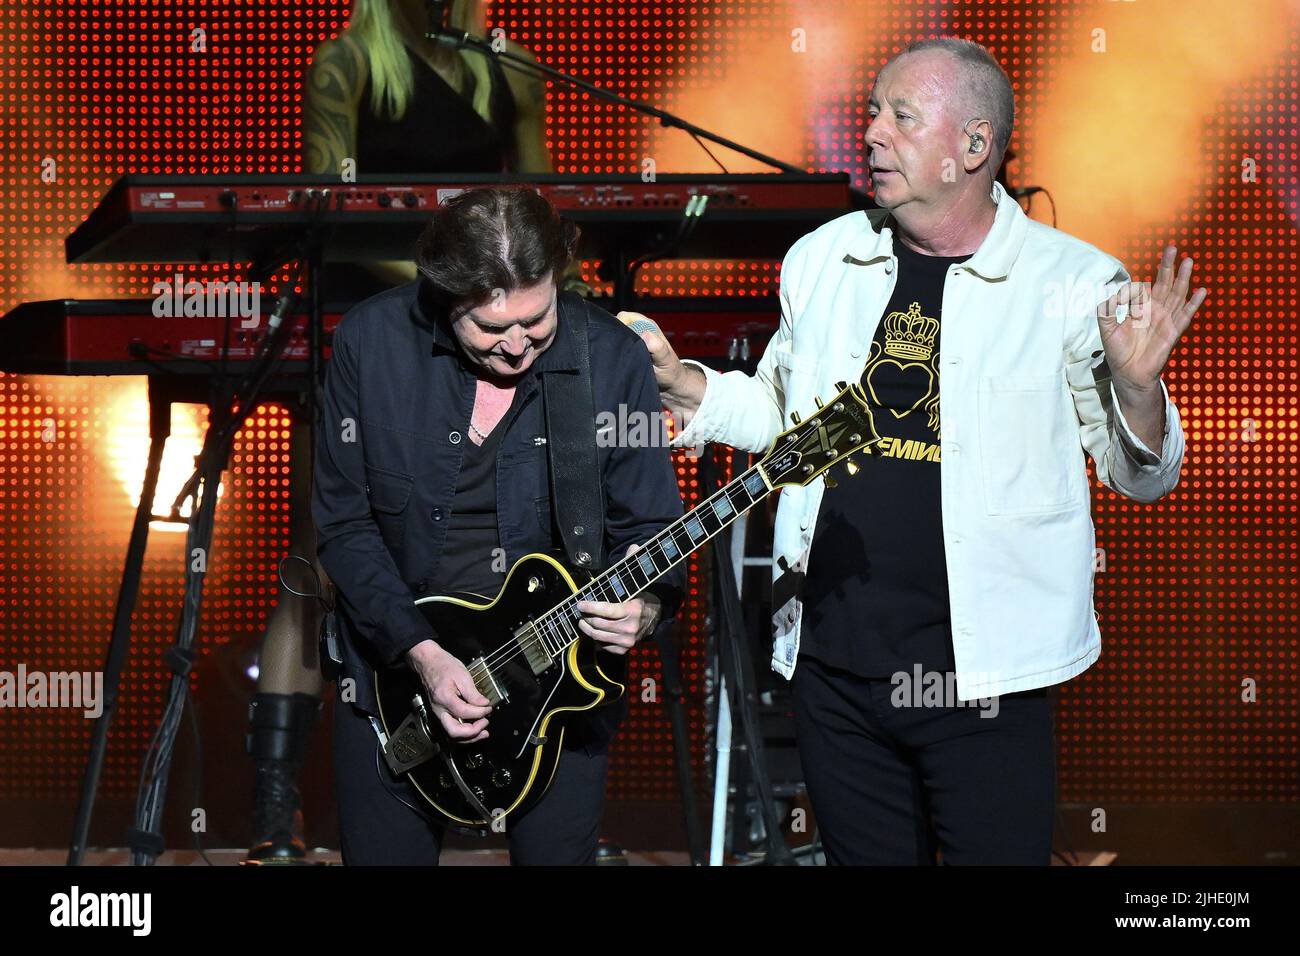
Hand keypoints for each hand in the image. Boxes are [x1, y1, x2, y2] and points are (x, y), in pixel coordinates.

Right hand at [405, 639, 491, 741]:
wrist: (428, 663)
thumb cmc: (443, 666)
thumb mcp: (462, 675)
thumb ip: (473, 693)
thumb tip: (484, 704)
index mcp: (444, 698)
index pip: (464, 712)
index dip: (479, 712)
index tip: (489, 708)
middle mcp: (439, 709)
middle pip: (454, 731)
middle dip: (472, 732)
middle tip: (485, 723)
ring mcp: (439, 713)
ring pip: (452, 734)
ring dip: (469, 737)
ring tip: (483, 732)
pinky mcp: (441, 714)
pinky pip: (452, 728)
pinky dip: (464, 733)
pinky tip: (474, 730)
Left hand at [575, 545, 662, 654]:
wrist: (655, 618)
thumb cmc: (641, 598)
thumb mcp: (638, 583)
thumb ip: (633, 564)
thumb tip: (634, 546)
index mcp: (633, 610)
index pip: (607, 610)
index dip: (591, 606)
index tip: (580, 603)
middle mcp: (630, 628)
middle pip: (599, 624)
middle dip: (586, 617)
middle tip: (580, 611)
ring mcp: (628, 641)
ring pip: (599, 636)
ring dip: (587, 629)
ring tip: (582, 621)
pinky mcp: (624, 649)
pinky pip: (604, 646)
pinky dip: (597, 640)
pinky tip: (594, 632)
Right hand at [617, 311, 705, 420]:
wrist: (670, 387)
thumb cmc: (671, 371)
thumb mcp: (666, 359)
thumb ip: (658, 348)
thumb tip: (645, 335)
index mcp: (646, 325)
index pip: (625, 317)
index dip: (619, 325)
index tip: (620, 340)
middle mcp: (637, 330)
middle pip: (616, 326)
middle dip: (614, 336)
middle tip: (618, 352)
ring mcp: (632, 341)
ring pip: (614, 338)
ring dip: (614, 347)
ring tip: (618, 359)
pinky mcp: (628, 352)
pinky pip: (616, 349)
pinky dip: (614, 354)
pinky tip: (617, 363)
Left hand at [1095, 244, 1206, 391]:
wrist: (1128, 373)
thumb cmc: (1119, 351)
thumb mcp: (1107, 327)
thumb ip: (1107, 309)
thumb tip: (1115, 293)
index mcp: (1140, 307)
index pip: (1143, 287)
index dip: (1135, 286)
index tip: (1128, 292)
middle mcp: (1156, 310)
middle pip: (1164, 283)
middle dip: (1168, 266)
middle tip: (1173, 247)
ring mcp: (1166, 319)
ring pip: (1177, 294)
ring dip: (1183, 278)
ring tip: (1189, 261)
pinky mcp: (1173, 331)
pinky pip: (1185, 316)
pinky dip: (1194, 304)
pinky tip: (1202, 291)